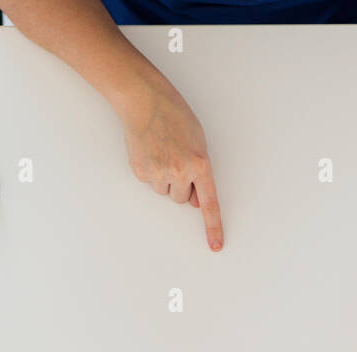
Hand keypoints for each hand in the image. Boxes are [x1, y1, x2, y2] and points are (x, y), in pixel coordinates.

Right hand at [120, 66, 223, 251]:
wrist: (144, 100)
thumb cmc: (174, 116)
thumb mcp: (198, 141)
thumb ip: (200, 172)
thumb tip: (195, 202)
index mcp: (200, 163)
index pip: (209, 203)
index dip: (213, 227)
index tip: (216, 246)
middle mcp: (180, 172)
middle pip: (183, 198)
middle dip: (181, 185)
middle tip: (175, 159)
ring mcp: (159, 173)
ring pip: (166, 192)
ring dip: (165, 179)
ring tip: (161, 152)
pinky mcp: (141, 171)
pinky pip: (149, 183)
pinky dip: (150, 171)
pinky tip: (149, 151)